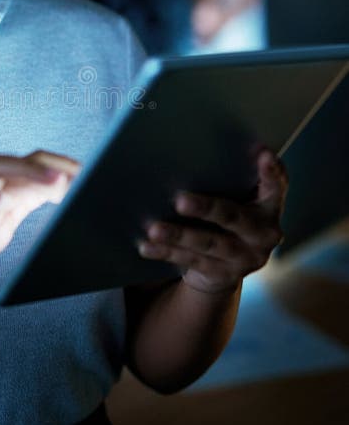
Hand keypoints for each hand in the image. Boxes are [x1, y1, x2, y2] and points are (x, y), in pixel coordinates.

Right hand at [0, 150, 79, 295]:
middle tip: (80, 174)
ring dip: (23, 169)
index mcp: (3, 185)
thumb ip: (30, 200)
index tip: (93, 173)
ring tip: (51, 181)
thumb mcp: (8, 220)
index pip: (35, 164)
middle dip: (50, 164)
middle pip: (18, 160)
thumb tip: (66, 190)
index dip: (62, 165)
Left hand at [138, 148, 287, 293]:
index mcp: (270, 206)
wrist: (226, 265)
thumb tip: (190, 150)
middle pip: (234, 217)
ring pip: (209, 244)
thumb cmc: (228, 214)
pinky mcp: (223, 274)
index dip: (272, 172)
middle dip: (207, 208)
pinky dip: (167, 252)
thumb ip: (231, 178)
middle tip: (180, 200)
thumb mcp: (237, 197)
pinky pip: (192, 261)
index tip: (263, 155)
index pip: (277, 186)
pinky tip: (147, 246)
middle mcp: (264, 234)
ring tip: (154, 229)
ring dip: (179, 236)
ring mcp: (245, 257)